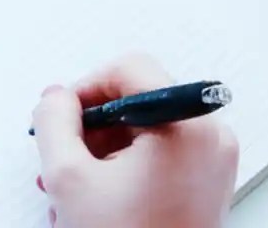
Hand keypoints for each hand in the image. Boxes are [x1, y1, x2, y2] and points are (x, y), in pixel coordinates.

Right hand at [31, 54, 238, 227]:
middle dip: (91, 127)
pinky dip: (123, 168)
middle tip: (62, 156)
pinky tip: (96, 198)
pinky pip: (159, 155)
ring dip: (100, 151)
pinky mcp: (208, 184)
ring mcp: (213, 163)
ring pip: (144, 130)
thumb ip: (54, 122)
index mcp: (187, 128)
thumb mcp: (69, 177)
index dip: (87, 86)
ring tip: (73, 188)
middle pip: (137, 101)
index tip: (63, 113)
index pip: (131, 70)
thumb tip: (56, 99)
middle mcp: (210, 138)